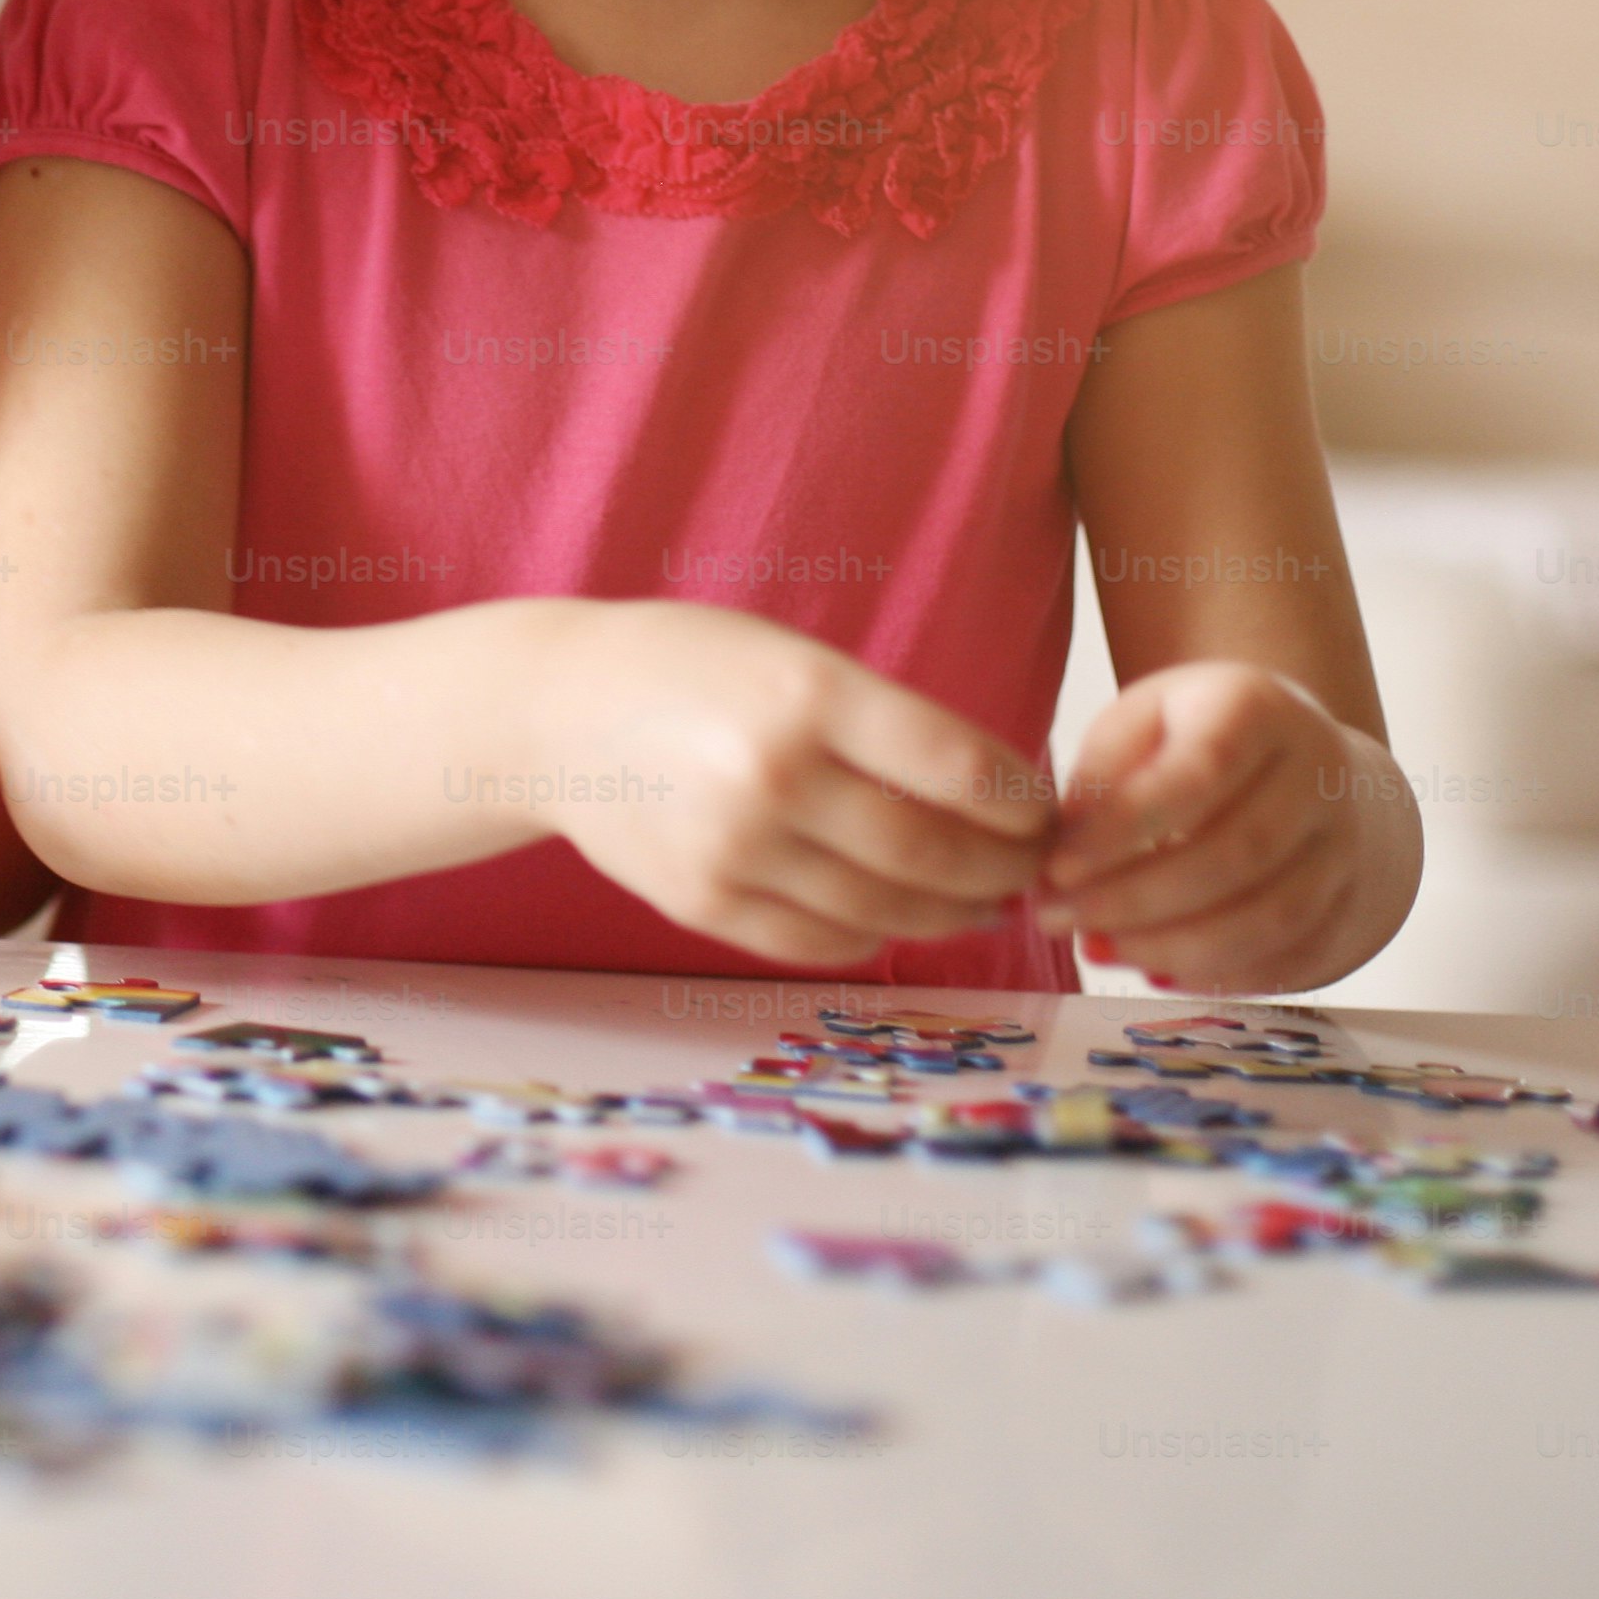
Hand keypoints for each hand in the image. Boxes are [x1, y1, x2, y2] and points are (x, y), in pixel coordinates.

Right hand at [520, 601, 1055, 967]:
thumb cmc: (692, 670)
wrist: (555, 712)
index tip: (1044, 811)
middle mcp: (772, 775)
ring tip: (982, 900)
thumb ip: (885, 723)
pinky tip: (900, 916)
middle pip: (933, 852)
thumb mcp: (792, 658)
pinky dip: (877, 935)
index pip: (962, 769)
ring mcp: (733, 849)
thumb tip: (999, 803)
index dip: (1024, 804)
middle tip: (1032, 868)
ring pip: (886, 909)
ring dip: (954, 913)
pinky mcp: (703, 903)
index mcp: (809, 694)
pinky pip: (822, 940)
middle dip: (1004, 869)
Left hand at [1038, 661, 1420, 993]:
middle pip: (1239, 853)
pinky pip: (1294, 957)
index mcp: (1261, 708)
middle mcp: (1320, 774)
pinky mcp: (1349, 904)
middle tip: (1060, 919)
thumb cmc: (1198, 740)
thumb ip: (1102, 773)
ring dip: (1174, 947)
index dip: (1124, 829)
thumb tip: (1065, 845)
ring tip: (1098, 949)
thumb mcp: (1142, 722)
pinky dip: (1221, 976)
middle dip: (1137, 899)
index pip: (1200, 772)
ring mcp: (1344, 844)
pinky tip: (1156, 971)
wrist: (1306, 767)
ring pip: (1272, 917)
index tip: (1056, 867)